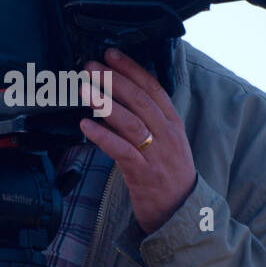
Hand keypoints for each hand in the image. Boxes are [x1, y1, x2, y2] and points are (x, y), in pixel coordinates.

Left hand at [79, 48, 196, 234]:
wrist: (181, 213)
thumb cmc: (168, 174)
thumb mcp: (163, 141)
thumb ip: (143, 120)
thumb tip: (112, 100)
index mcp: (173, 123)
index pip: (153, 88)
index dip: (132, 69)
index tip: (112, 54)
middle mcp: (167, 135)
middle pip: (140, 100)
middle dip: (114, 79)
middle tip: (91, 66)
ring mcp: (156, 154)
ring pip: (131, 122)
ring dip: (105, 103)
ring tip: (84, 89)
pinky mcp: (143, 174)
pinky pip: (121, 150)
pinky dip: (103, 136)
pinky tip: (85, 125)